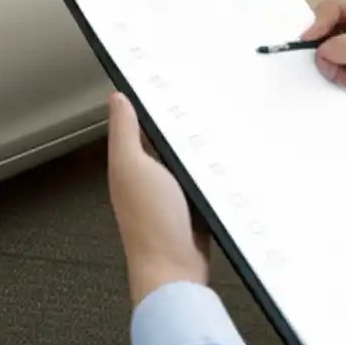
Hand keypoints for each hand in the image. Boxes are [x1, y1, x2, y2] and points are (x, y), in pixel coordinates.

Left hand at [107, 92, 209, 305]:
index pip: (137, 122)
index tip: (163, 74)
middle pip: (166, 138)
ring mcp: (173, 192)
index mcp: (129, 162)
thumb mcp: (132, 166)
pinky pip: (205, 179)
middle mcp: (148, 176)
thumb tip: (117, 99)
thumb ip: (125, 132)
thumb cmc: (150, 222)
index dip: (147, 100)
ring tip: (220, 117)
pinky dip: (214, 169)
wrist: (175, 270)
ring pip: (188, 157)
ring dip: (200, 143)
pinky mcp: (195, 207)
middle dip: (181, 118)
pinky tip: (228, 158)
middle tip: (202, 91)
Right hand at [303, 0, 345, 116]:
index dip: (317, 23)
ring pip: (322, 49)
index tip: (309, 43)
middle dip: (327, 52)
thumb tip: (319, 50)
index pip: (331, 6)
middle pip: (322, 28)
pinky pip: (328, 64)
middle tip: (337, 70)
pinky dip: (338, 76)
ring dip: (334, 68)